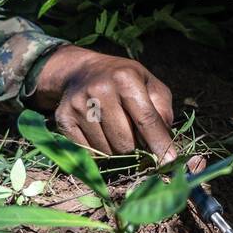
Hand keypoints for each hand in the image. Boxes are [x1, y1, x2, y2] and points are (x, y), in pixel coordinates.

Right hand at [31, 44, 175, 160]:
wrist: (82, 71)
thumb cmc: (124, 81)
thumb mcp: (149, 84)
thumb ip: (162, 110)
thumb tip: (164, 142)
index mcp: (125, 78)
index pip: (146, 119)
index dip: (159, 143)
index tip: (169, 161)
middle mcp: (99, 90)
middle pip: (125, 142)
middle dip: (136, 148)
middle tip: (137, 141)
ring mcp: (78, 105)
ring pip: (107, 151)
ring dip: (117, 152)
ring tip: (118, 135)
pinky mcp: (63, 119)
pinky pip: (87, 153)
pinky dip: (100, 153)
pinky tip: (102, 137)